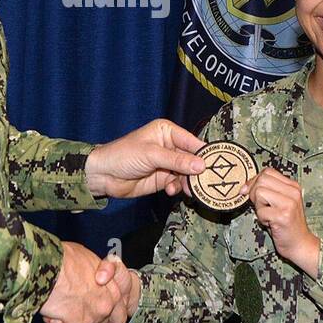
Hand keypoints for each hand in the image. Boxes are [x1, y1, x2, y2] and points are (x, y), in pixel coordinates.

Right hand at [40, 243, 133, 322]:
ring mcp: (90, 319)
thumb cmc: (65, 258)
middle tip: (69, 308)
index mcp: (113, 291)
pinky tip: (52, 316)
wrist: (48, 265)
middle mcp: (105, 307)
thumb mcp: (89, 261)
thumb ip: (97, 275)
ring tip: (56, 308)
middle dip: (84, 321)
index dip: (102, 313)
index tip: (89, 308)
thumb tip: (97, 278)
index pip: (117, 316)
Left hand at [84, 119, 206, 199]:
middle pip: (192, 159)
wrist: (103, 175)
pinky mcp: (162, 178)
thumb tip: (202, 165)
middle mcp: (170, 146)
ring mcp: (167, 163)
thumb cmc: (123, 155)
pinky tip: (171, 190)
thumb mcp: (152, 155)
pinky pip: (178, 183)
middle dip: (197, 171)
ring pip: (186, 173)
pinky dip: (177, 188)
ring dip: (188, 182)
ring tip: (187, 190)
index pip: (192, 141)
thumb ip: (177, 161)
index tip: (219, 164)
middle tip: (205, 182)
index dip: (204, 153)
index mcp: (167, 131)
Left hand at [247, 168, 319, 276]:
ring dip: (258, 206)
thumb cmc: (286, 224)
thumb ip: (266, 190)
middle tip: (261, 207)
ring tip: (267, 215)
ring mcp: (289, 203)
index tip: (249, 192)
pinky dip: (261, 219)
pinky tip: (271, 223)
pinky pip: (261, 211)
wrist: (299, 244)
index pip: (267, 171)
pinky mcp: (283, 216)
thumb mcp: (280, 202)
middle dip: (254, 193)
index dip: (254, 181)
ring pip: (259, 192)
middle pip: (262, 180)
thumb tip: (244, 187)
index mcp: (293, 186)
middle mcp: (293, 192)